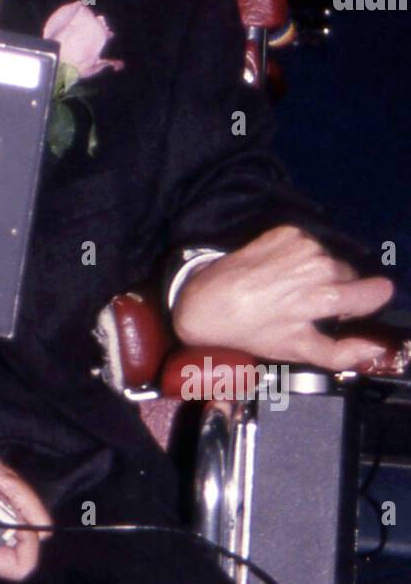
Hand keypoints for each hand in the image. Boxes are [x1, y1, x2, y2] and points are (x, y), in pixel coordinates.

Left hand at [172, 224, 394, 370]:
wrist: (208, 301)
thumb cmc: (253, 330)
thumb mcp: (297, 349)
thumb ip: (342, 352)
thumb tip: (373, 348)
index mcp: (325, 296)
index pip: (374, 292)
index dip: (363, 304)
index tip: (347, 311)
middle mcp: (319, 264)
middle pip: (351, 275)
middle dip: (338, 290)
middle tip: (308, 304)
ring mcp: (302, 244)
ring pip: (330, 258)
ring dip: (318, 272)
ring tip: (289, 288)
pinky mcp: (286, 231)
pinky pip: (309, 244)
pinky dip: (300, 256)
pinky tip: (279, 271)